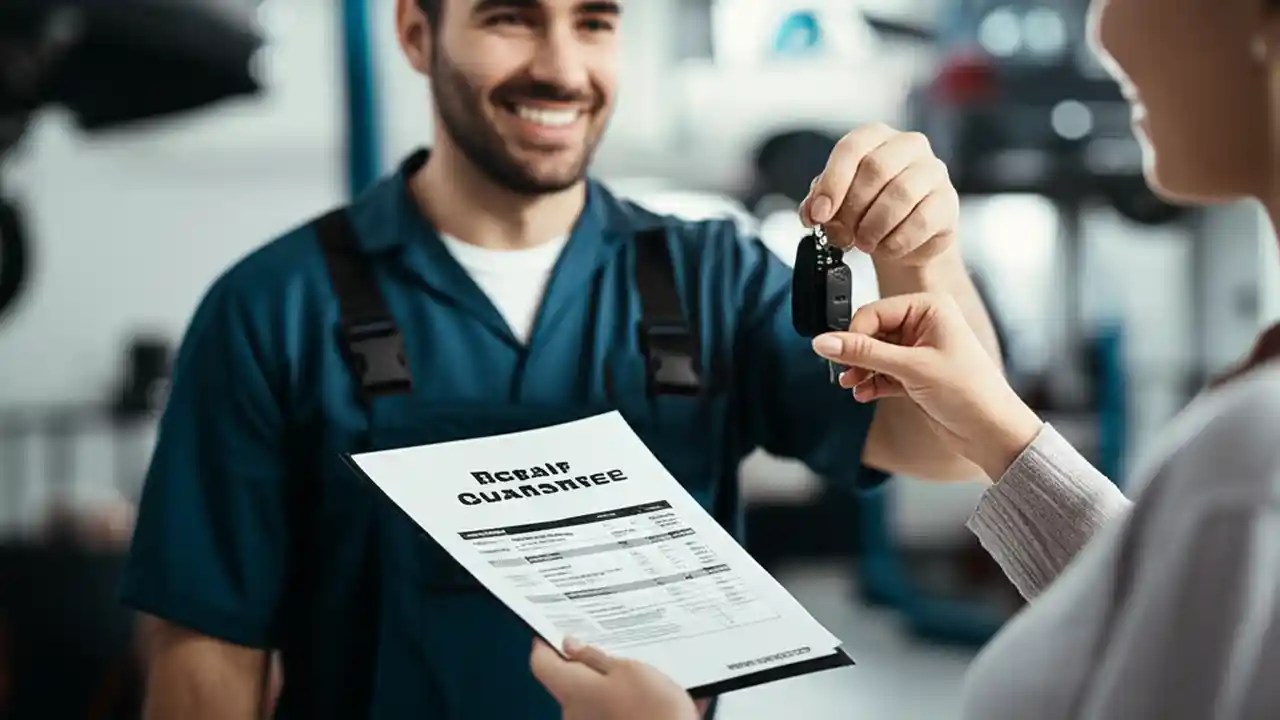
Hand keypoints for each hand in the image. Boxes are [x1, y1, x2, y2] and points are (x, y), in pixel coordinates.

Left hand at [530, 638, 700, 719]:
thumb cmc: (649, 709)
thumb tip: (569, 644)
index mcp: (572, 690)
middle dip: (592, 660)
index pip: (542, 662)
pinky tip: (661, 687)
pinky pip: (619, 710)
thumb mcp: (628, 671)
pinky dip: (636, 699)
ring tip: (647, 663)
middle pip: (572, 679)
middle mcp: (575, 712)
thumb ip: (596, 657)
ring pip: (598, 694)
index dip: (547, 641)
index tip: (562, 626)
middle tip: (617, 639)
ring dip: (618, 680)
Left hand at [800, 124, 958, 266]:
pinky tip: (886, 247)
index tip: (820, 214)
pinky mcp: (948, 202)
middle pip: (875, 169)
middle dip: (853, 208)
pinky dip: (896, 241)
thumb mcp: (837, 202)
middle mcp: (908, 146)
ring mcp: (933, 171)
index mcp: (875, 137)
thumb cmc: (868, 209)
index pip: (851, 148)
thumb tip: (812, 212)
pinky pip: (921, 221)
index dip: (832, 183)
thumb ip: (819, 203)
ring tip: (864, 243)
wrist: (904, 236)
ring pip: (900, 195)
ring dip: (874, 227)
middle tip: (844, 234)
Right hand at [810, 293, 1042, 480]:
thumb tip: (823, 342)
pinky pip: (882, 372)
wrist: (992, 432)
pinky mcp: (915, 373)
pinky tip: (864, 395)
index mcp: (929, 308)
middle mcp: (924, 324)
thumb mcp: (910, 368)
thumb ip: (864, 353)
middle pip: (872, 332)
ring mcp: (919, 349)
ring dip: (861, 371)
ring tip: (852, 386)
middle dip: (856, 355)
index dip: (853, 334)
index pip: (874, 312)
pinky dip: (871, 383)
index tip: (836, 355)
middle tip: (845, 374)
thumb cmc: (968, 392)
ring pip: (874, 354)